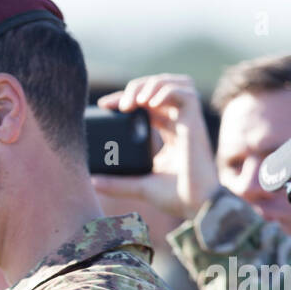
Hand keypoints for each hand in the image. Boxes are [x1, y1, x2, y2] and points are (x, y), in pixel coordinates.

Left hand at [93, 73, 218, 220]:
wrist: (199, 206)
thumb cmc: (177, 197)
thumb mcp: (140, 186)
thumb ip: (117, 183)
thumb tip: (91, 182)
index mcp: (169, 132)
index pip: (146, 105)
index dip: (127, 98)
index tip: (104, 105)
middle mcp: (179, 122)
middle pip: (159, 88)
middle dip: (137, 88)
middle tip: (119, 105)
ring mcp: (189, 120)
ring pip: (174, 83)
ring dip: (151, 84)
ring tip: (134, 101)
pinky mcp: (196, 121)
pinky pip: (185, 92)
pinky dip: (166, 90)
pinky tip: (150, 102)